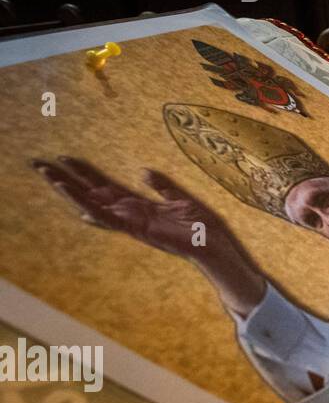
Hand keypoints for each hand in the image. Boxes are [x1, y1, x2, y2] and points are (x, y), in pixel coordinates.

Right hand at [32, 156, 266, 315]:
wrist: (214, 245)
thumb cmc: (201, 226)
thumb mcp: (180, 199)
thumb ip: (161, 186)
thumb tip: (143, 171)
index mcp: (138, 205)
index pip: (105, 185)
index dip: (86, 172)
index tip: (66, 158)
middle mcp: (129, 214)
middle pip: (92, 192)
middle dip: (67, 178)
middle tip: (39, 163)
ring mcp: (130, 223)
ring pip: (92, 203)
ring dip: (69, 190)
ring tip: (48, 174)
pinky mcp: (136, 229)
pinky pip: (108, 217)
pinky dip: (89, 207)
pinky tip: (75, 199)